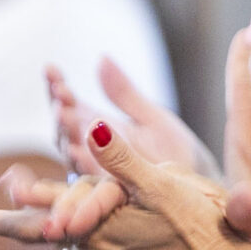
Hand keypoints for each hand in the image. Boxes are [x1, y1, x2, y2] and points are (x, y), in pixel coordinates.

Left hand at [0, 122, 250, 249]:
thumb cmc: (202, 223)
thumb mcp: (162, 181)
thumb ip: (123, 157)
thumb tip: (92, 130)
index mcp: (92, 232)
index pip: (31, 227)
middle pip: (53, 232)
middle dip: (35, 209)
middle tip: (5, 189)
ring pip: (81, 243)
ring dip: (76, 224)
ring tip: (73, 209)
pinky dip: (105, 240)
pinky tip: (125, 230)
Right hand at [47, 59, 217, 180]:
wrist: (200, 187)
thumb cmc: (175, 152)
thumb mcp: (150, 117)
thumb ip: (124, 93)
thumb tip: (102, 58)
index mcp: (98, 127)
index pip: (69, 103)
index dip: (56, 86)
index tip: (50, 67)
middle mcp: (91, 149)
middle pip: (65, 126)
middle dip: (61, 108)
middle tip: (60, 92)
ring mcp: (98, 171)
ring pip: (72, 150)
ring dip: (66, 132)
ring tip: (63, 113)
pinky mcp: (110, 192)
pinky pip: (91, 179)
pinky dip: (81, 163)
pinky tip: (77, 150)